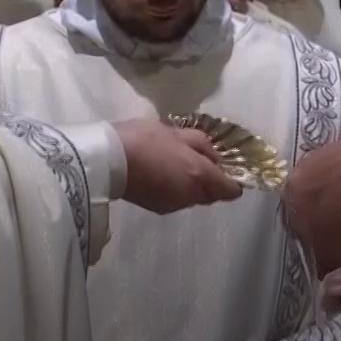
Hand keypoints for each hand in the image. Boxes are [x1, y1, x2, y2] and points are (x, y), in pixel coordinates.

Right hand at [114, 119, 243, 212]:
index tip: (225, 167)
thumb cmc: (145, 140)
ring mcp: (173, 205)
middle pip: (212, 195)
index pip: (231, 190)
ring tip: (174, 164)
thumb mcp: (176, 132)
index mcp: (200, 176)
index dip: (233, 180)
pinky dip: (174, 189)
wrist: (108, 161)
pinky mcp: (157, 208)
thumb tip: (214, 157)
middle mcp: (191, 196)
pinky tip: (160, 174)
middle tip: (197, 160)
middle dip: (210, 181)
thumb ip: (201, 144)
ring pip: (193, 198)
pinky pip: (176, 200)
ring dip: (191, 185)